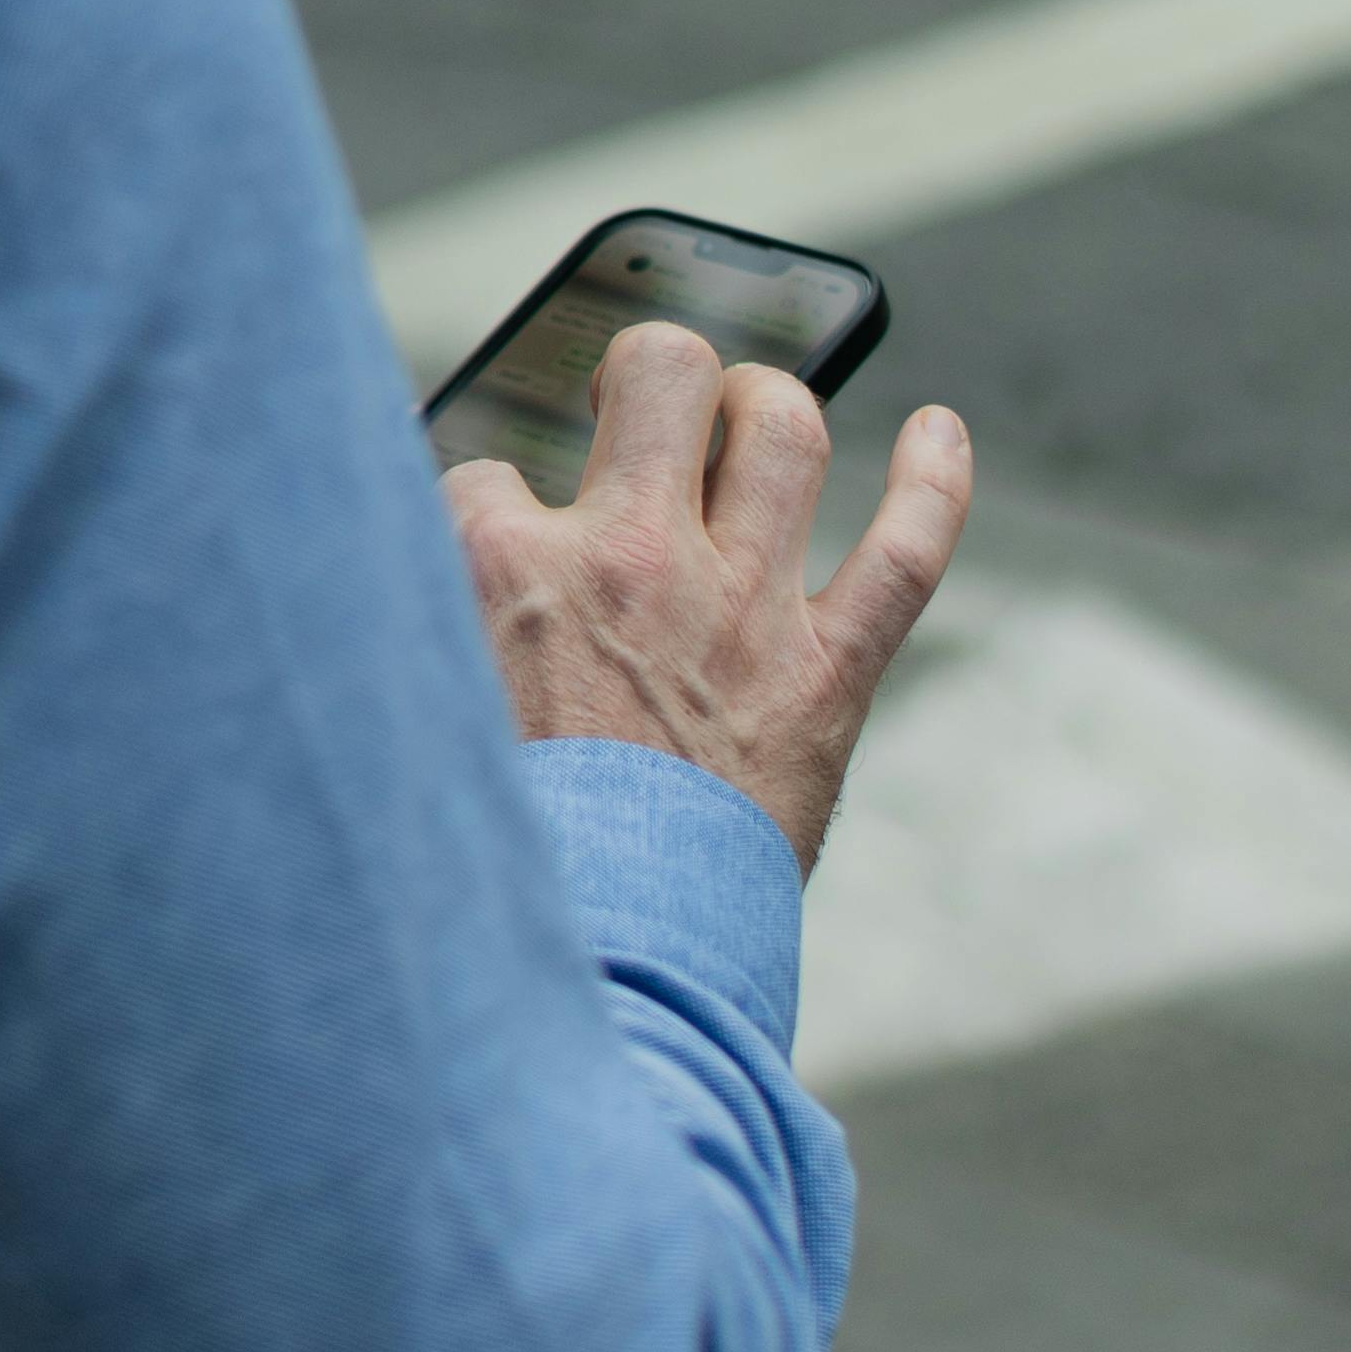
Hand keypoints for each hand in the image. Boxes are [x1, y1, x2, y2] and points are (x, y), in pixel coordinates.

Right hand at [444, 323, 971, 877]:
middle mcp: (630, 561)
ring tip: (751, 420)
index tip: (502, 555)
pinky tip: (942, 431)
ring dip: (771, 407)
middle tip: (643, 414)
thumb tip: (408, 597)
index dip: (494, 513)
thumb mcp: (413, 725)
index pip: (489, 474)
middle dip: (653, 373)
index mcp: (502, 573)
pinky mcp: (827, 678)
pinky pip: (907, 550)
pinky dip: (936, 482)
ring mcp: (741, 610)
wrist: (600, 978)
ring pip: (785, 430)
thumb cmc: (497, 860)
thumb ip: (416, 636)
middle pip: (664, 374)